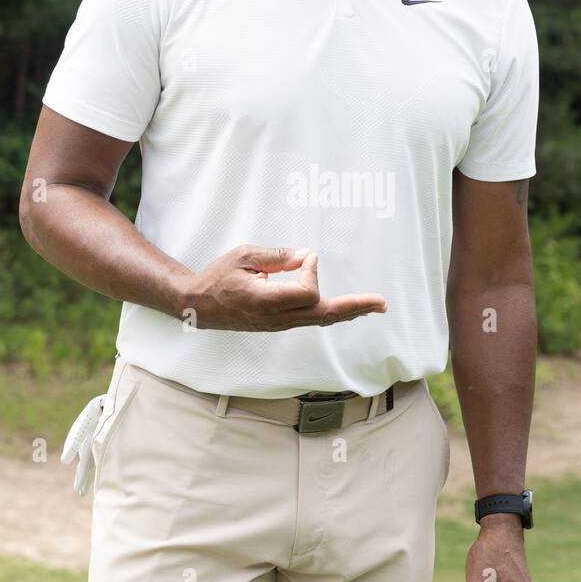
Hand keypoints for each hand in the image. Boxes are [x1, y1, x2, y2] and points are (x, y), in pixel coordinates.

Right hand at [182, 245, 387, 331]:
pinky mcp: (279, 324)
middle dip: (355, 307)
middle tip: (382, 303)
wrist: (198, 306)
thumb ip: (277, 256)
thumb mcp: (245, 256)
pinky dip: (332, 312)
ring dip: (349, 311)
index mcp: (265, 302)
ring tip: (374, 306)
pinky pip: (311, 319)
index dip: (311, 271)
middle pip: (325, 314)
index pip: (307, 292)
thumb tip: (308, 257)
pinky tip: (347, 310)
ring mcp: (278, 325)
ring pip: (321, 319)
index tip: (302, 257)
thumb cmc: (218, 277)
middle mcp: (276, 318)